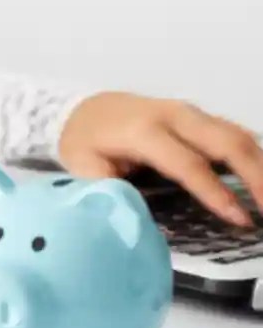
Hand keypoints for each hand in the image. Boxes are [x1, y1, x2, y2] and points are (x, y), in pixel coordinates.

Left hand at [59, 92, 262, 226]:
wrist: (82, 108)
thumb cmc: (83, 142)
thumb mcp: (82, 167)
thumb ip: (109, 188)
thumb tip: (136, 214)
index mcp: (144, 131)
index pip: (189, 165)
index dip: (216, 193)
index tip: (240, 219)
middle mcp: (174, 116)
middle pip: (227, 143)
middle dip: (257, 177)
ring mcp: (191, 113)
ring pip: (238, 135)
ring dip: (262, 166)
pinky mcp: (200, 116)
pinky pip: (235, 132)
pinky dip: (255, 154)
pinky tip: (262, 179)